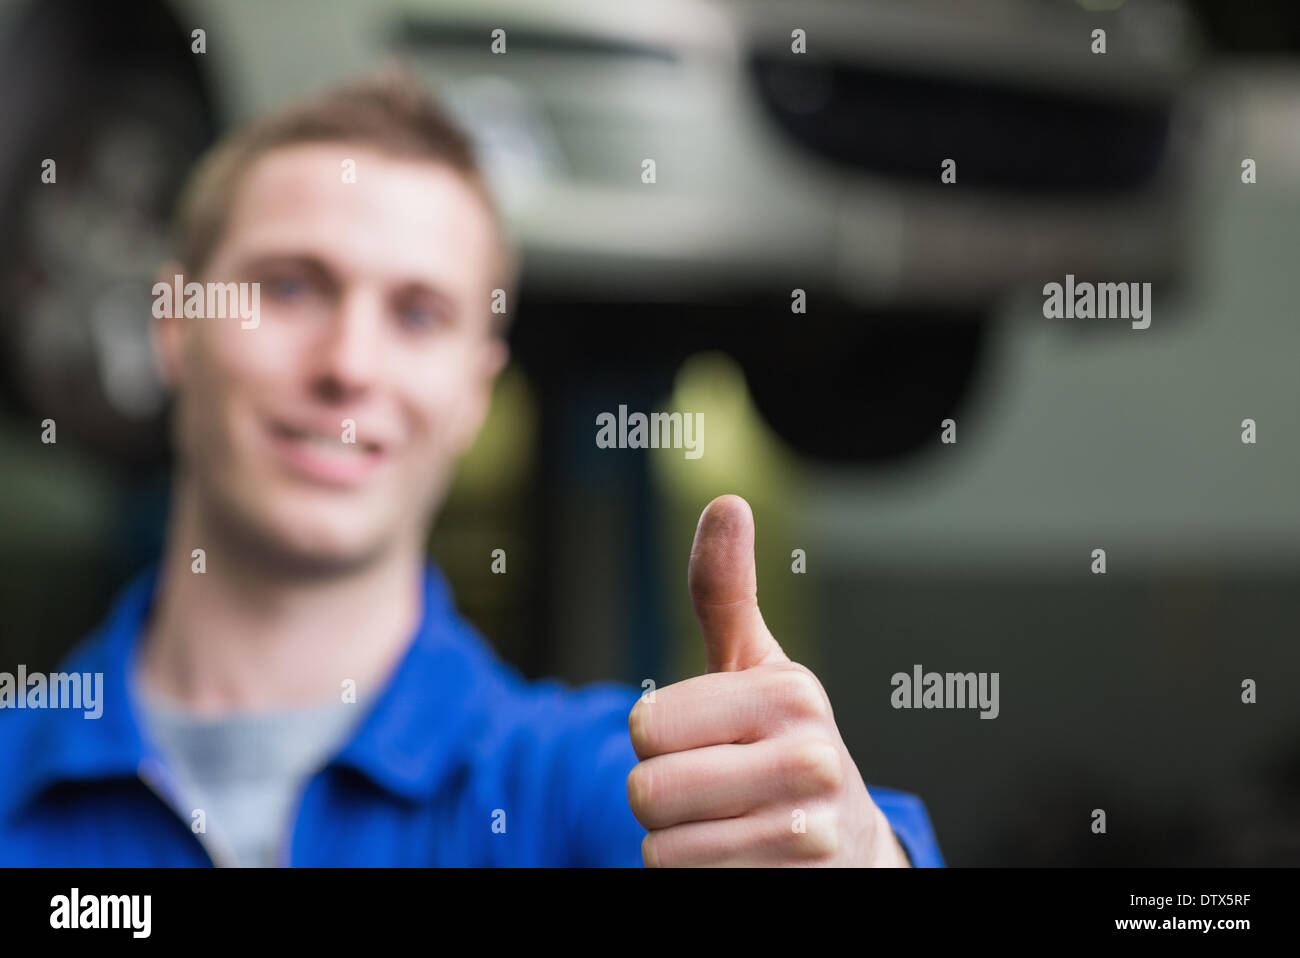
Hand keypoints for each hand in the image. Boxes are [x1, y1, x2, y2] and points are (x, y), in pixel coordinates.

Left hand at [627, 494, 909, 866]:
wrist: (849, 843)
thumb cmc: (785, 741)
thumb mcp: (757, 666)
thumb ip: (725, 589)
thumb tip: (727, 502)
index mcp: (790, 694)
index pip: (645, 724)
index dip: (657, 736)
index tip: (705, 737)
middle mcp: (809, 762)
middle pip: (647, 790)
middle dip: (662, 792)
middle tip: (711, 787)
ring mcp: (805, 835)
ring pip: (659, 846)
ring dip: (677, 839)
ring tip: (726, 822)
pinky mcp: (789, 886)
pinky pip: (682, 881)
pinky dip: (694, 874)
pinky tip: (737, 857)